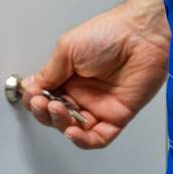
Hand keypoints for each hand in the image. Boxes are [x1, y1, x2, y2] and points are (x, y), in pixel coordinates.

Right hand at [22, 0, 170, 149]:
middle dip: (45, 113)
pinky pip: (99, 137)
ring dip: (61, 124)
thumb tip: (32, 87)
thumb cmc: (109, 34)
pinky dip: (83, 140)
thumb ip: (49, 72)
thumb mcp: (67, 49)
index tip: (33, 97)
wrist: (141, 36)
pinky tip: (73, 132)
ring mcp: (99, 105)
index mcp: (69, 75)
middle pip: (56, 115)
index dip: (35, 100)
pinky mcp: (117, 116)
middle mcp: (83, 92)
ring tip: (58, 111)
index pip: (45, 96)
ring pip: (73, 128)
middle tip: (44, 103)